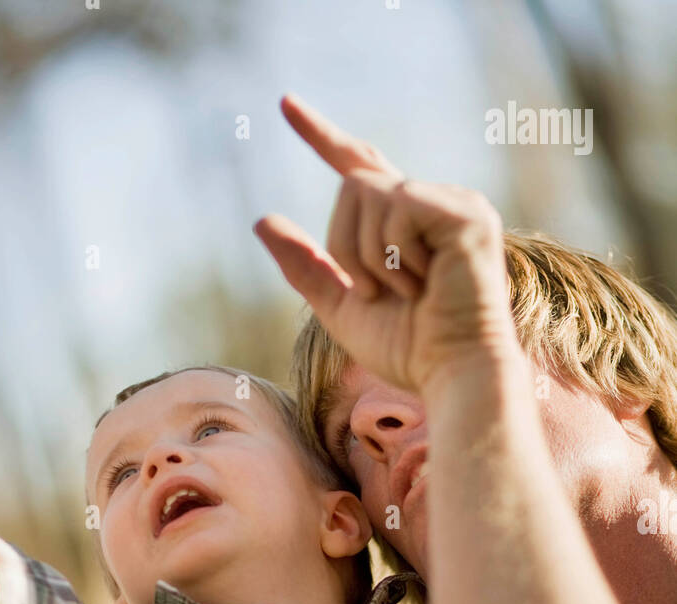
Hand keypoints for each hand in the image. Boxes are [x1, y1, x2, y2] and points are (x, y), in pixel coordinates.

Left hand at [254, 95, 518, 396]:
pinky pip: (397, 207)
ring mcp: (454, 203)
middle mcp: (433, 203)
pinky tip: (425, 284)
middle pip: (353, 184)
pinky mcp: (465, 212)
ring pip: (368, 193)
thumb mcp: (341, 305)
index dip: (320, 136)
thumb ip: (306, 266)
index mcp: (407, 223)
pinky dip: (393, 255)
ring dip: (368, 255)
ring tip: (407, 292)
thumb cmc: (408, 349)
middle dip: (344, 244)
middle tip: (373, 294)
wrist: (452, 373)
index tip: (285, 106)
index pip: (358, 166)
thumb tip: (262, 220)